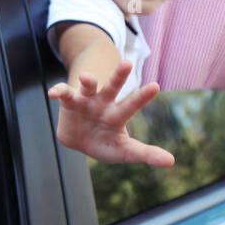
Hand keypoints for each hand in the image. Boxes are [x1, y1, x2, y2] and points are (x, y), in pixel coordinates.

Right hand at [47, 59, 174, 166]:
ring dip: (87, 80)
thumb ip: (146, 153)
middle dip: (118, 75)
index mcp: (117, 114)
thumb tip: (172, 161)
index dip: (142, 96)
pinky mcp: (68, 102)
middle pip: (112, 86)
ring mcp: (85, 100)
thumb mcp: (125, 151)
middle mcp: (103, 102)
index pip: (131, 104)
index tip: (155, 86)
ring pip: (88, 86)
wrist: (79, 141)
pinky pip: (63, 93)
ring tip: (86, 77)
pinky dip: (58, 91)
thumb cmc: (106, 143)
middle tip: (127, 63)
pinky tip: (52, 93)